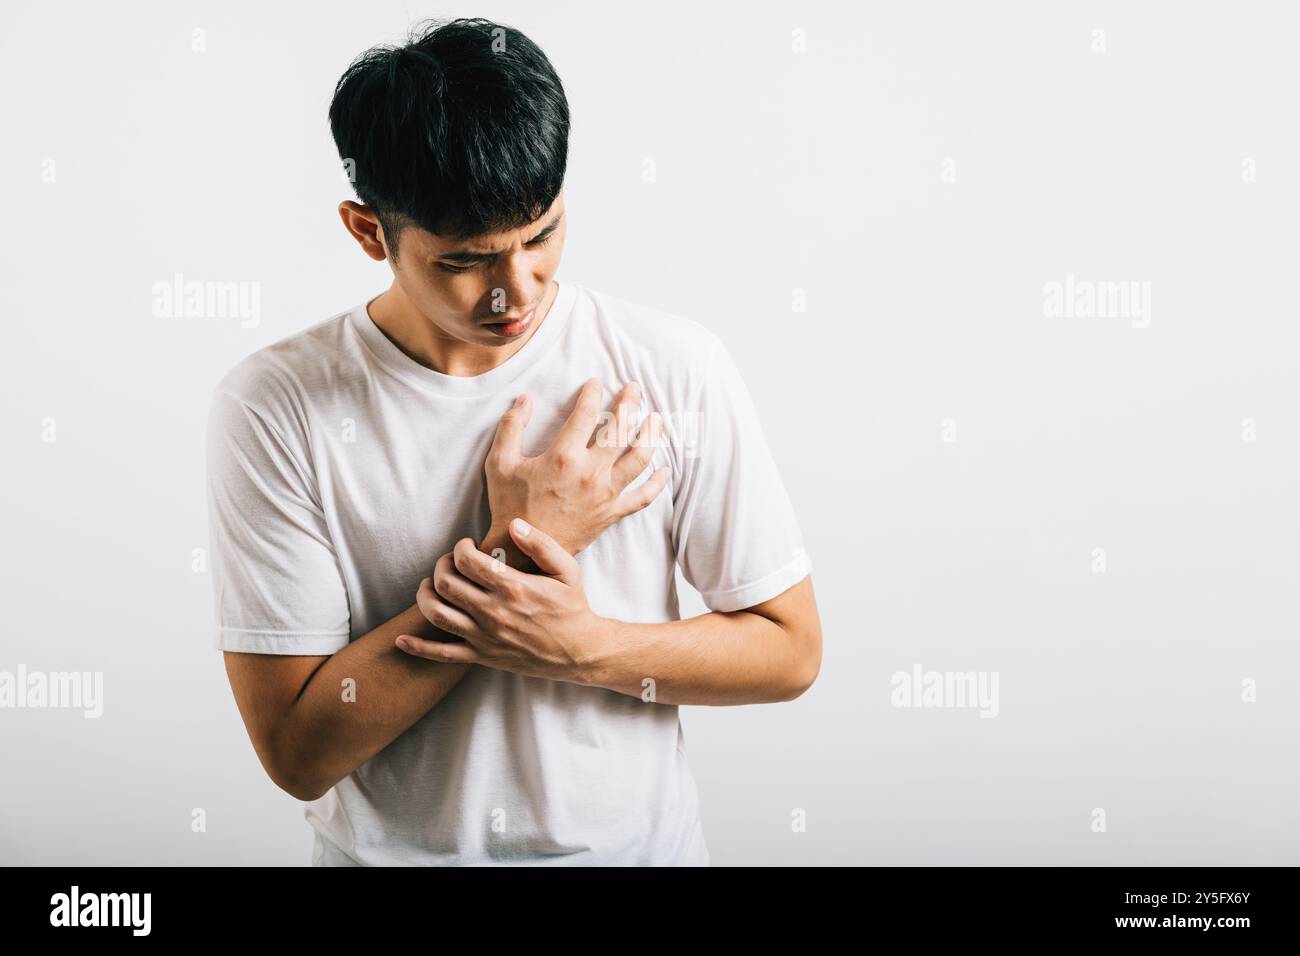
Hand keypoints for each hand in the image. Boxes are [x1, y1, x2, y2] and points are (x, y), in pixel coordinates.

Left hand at [397, 519, 608, 683]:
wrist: (580, 652)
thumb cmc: (574, 607)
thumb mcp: (567, 570)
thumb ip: (541, 544)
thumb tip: (514, 524)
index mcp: (512, 588)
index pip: (468, 561)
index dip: (460, 548)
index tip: (466, 546)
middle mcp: (493, 612)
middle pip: (446, 583)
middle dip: (441, 565)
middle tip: (449, 561)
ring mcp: (485, 637)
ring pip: (437, 614)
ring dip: (425, 595)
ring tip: (431, 585)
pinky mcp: (482, 657)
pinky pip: (442, 655)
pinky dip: (418, 648)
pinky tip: (402, 640)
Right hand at [482, 378, 668, 561]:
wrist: (523, 550)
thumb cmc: (510, 505)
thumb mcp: (500, 462)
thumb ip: (511, 426)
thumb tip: (525, 399)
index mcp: (563, 456)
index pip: (586, 413)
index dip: (592, 393)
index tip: (596, 382)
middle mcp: (590, 472)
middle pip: (620, 429)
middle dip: (630, 403)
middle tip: (634, 389)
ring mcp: (605, 494)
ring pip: (639, 458)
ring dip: (651, 434)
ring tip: (656, 418)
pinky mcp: (611, 513)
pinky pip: (642, 497)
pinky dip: (657, 483)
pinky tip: (665, 469)